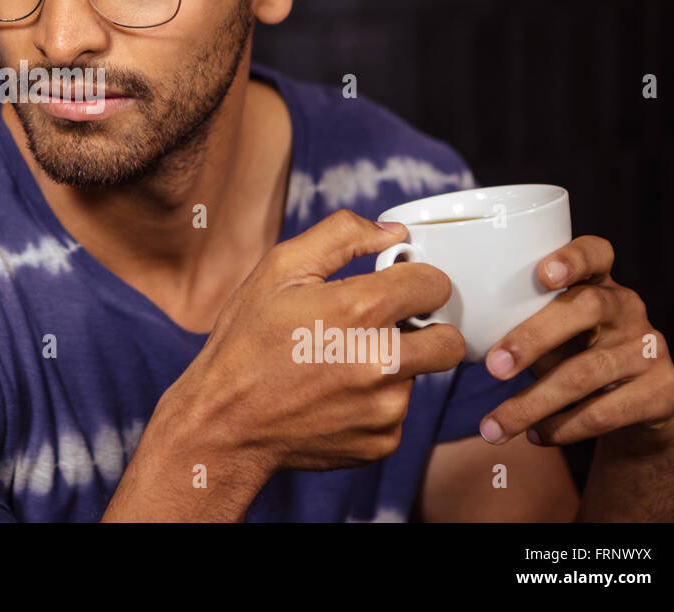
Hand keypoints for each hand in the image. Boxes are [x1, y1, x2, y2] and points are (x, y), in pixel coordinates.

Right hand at [167, 210, 465, 479]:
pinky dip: (374, 403)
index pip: (435, 284)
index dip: (414, 280)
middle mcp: (382, 361)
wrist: (223, 422)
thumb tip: (395, 232)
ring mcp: (385, 408)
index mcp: (360, 310)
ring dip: (392, 367)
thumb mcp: (278, 269)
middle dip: (425, 329)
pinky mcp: (382, 441)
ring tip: (338, 365)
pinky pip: (397, 414)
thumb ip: (340, 236)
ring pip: (418, 377)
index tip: (393, 287)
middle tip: (382, 329)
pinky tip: (333, 396)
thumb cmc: (246, 340)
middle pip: (449, 340)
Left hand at [477, 234, 673, 456]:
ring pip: (586, 373)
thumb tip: (453, 338)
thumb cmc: (578, 356)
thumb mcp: (554, 334)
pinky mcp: (663, 391)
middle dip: (531, 338)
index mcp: (599, 283)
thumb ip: (521, 325)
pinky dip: (562, 428)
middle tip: (492, 368)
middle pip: (585, 308)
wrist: (644, 408)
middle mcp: (629, 307)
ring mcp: (649, 348)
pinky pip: (606, 411)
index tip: (542, 273)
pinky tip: (535, 436)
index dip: (572, 258)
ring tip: (494, 427)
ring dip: (532, 404)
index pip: (596, 253)